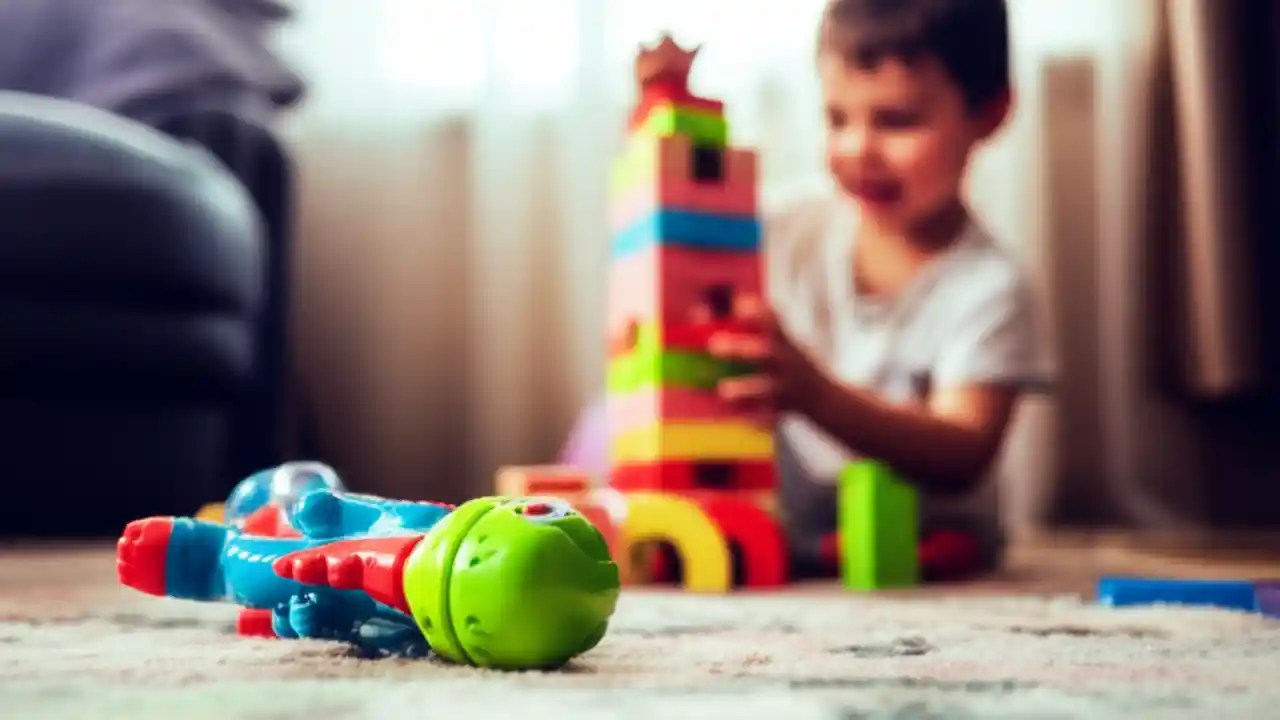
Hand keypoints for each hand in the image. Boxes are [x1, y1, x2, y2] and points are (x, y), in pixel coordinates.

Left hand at [707, 296, 829, 424]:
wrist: (826, 400)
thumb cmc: (789, 364)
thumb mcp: (782, 341)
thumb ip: (749, 327)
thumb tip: (699, 312)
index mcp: (783, 342)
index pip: (773, 321)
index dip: (758, 312)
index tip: (739, 304)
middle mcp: (786, 361)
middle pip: (766, 351)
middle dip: (740, 348)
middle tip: (714, 346)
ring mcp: (787, 386)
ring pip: (766, 387)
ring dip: (745, 388)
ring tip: (723, 391)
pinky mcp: (785, 410)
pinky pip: (770, 417)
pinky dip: (757, 420)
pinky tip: (742, 422)